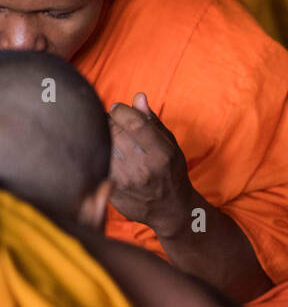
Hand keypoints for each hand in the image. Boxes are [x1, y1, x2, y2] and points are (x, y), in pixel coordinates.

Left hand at [108, 93, 194, 236]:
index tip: (118, 109)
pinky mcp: (111, 190)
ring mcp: (125, 180)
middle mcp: (143, 166)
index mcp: (161, 152)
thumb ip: (152, 121)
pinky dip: (97, 155)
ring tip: (109, 138)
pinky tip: (103, 154)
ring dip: (101, 138)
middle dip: (108, 122)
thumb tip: (138, 97)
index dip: (121, 110)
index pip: (133, 122)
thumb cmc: (171, 172)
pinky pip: (97, 164)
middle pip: (114, 132)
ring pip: (102, 147)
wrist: (170, 209)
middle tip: (111, 122)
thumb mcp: (170, 145)